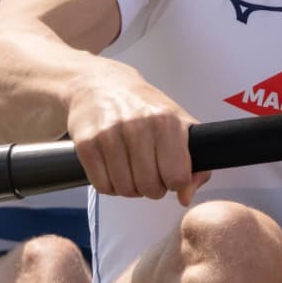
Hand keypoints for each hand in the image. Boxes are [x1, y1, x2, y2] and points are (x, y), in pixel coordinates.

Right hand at [68, 79, 206, 204]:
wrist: (99, 86)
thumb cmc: (141, 106)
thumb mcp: (178, 124)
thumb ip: (194, 164)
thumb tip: (185, 197)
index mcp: (165, 120)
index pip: (177, 177)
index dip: (175, 182)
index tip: (169, 173)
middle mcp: (137, 126)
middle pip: (150, 187)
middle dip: (152, 187)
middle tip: (148, 173)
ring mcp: (109, 135)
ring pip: (125, 189)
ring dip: (129, 187)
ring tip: (130, 169)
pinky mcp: (86, 144)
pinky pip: (102, 186)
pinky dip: (109, 184)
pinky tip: (113, 167)